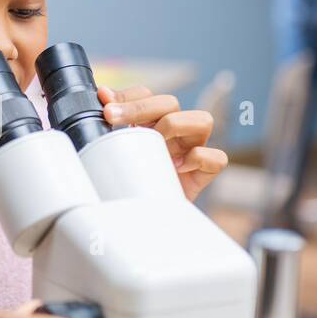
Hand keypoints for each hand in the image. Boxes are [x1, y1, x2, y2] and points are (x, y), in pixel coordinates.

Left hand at [97, 86, 227, 201]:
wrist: (141, 222)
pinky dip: (199, 158)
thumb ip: (107, 131)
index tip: (104, 105)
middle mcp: (174, 133)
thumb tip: (100, 97)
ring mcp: (192, 150)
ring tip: (153, 142)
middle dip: (140, 107)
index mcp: (151, 123)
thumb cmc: (128, 186)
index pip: (146, 95)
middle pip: (170, 102)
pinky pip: (216, 157)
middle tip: (113, 119)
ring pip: (202, 120)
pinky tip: (177, 167)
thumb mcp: (113, 157)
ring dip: (174, 125)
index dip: (127, 96)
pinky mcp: (204, 173)